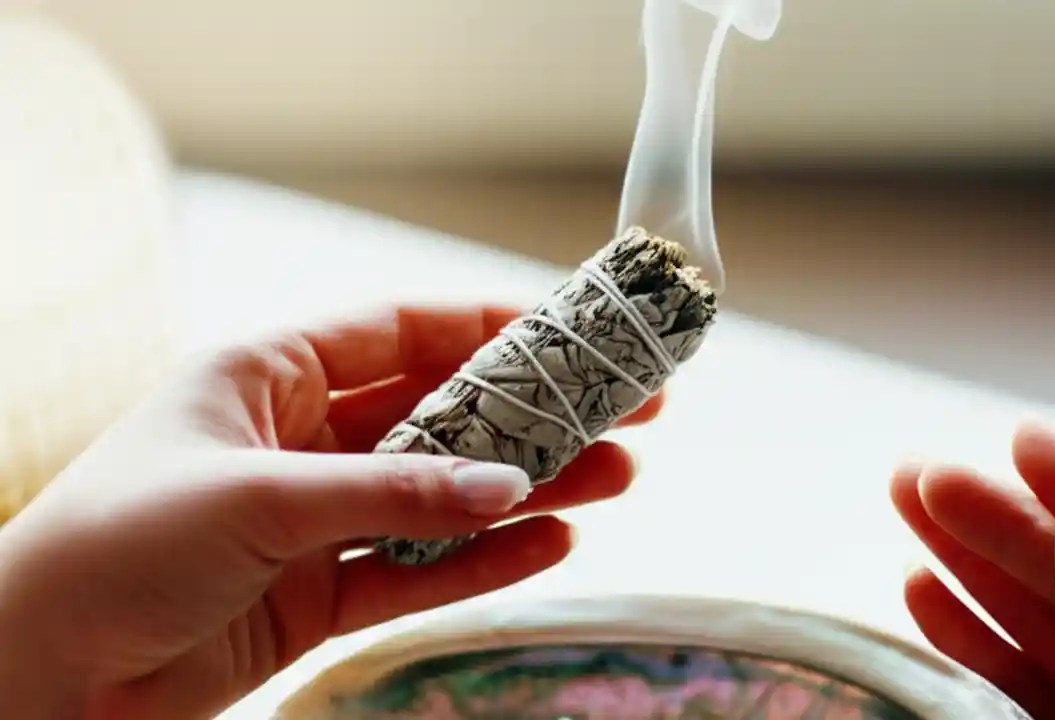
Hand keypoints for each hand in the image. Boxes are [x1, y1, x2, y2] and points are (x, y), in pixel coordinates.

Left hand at [0, 304, 658, 719]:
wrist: (39, 670)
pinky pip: (420, 568)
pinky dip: (484, 559)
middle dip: (535, 415)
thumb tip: (506, 486)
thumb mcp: (260, 497)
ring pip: (445, 494)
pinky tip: (551, 543)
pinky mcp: (320, 591)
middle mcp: (303, 436)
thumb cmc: (115, 544)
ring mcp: (318, 516)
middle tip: (627, 413)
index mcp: (274, 372)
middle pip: (445, 413)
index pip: (407, 331)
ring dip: (528, 487)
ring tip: (616, 479)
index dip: (497, 327)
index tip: (579, 332)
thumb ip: (391, 493)